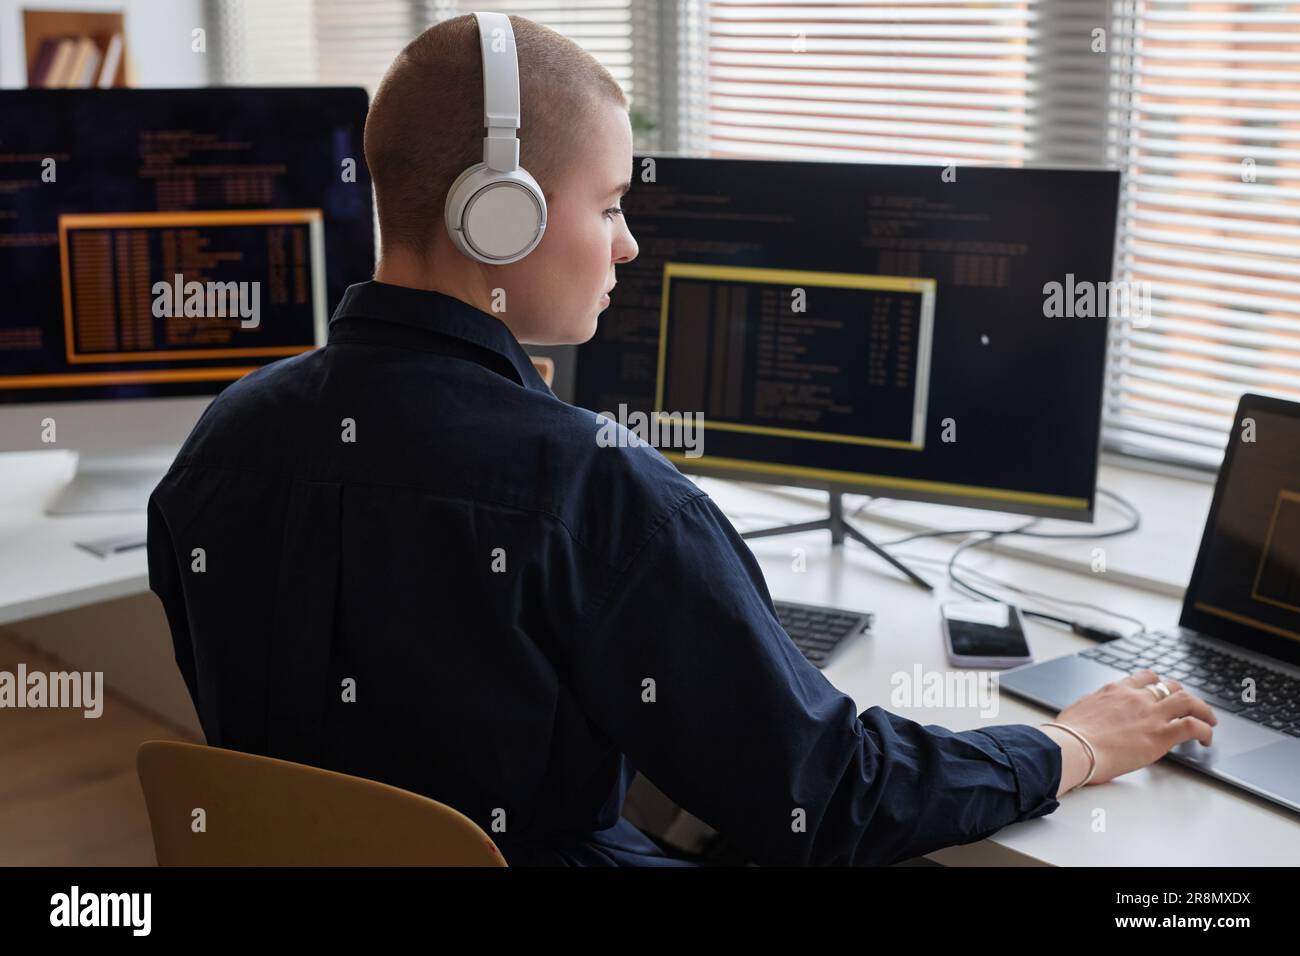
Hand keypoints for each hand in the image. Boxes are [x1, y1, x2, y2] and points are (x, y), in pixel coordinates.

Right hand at [1044, 669, 1216, 791]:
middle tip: (1190, 707)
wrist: (1072, 747)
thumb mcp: (1079, 709)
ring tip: (1209, 720)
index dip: (1159, 683)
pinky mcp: (1160, 735)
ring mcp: (1150, 715)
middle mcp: (1136, 697)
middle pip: (1171, 686)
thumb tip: (1093, 707)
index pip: (1145, 678)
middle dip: (1184, 695)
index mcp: (1116, 690)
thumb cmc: (1069, 734)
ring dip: (1202, 710)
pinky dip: (1205, 730)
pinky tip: (1206, 738)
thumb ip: (1093, 705)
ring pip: (1188, 701)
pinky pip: (1192, 726)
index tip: (1164, 691)